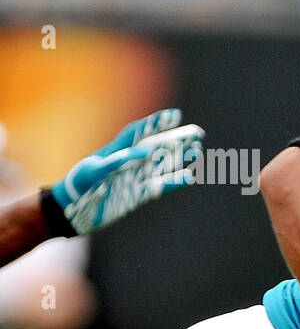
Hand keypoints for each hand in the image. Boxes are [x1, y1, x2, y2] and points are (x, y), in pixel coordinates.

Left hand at [48, 109, 203, 234]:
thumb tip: (144, 153)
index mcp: (116, 151)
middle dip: (177, 139)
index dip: (156, 123)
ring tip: (197, 151)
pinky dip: (175, 182)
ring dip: (179, 159)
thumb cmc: (78, 187)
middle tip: (197, 133)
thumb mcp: (93, 172)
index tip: (175, 115)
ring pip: (163, 166)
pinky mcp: (137, 195)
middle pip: (157, 147)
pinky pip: (161, 187)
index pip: (139, 133)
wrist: (72, 212)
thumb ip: (117, 161)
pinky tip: (189, 176)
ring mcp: (134, 179)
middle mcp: (128, 163)